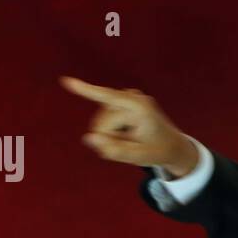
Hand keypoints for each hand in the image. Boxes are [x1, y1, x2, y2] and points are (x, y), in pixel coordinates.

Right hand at [60, 76, 199, 175]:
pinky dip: (110, 127)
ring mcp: (128, 95)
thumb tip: (87, 138)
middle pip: (101, 120)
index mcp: (140, 108)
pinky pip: (105, 114)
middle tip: (127, 146)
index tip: (65, 81)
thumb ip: (113, 150)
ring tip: (130, 139)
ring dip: (109, 133)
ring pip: (100, 119)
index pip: (108, 103)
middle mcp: (133, 97)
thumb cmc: (156, 151)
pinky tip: (125, 131)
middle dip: (107, 137)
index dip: (86, 90)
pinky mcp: (123, 97)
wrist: (172, 144)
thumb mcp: (137, 157)